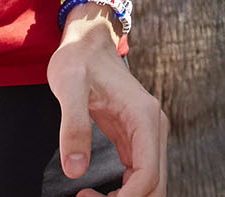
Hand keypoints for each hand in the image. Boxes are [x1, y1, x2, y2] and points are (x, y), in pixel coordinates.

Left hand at [48, 11, 166, 196]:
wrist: (88, 42)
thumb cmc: (79, 60)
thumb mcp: (69, 87)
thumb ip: (74, 127)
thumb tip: (75, 170)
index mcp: (144, 117)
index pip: (148, 173)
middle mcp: (153, 128)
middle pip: (156, 184)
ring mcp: (147, 134)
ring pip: (150, 183)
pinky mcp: (135, 139)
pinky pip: (138, 175)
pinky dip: (123, 191)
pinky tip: (94, 191)